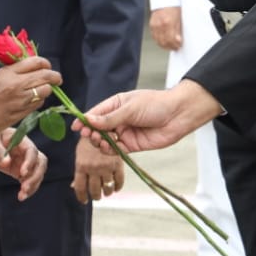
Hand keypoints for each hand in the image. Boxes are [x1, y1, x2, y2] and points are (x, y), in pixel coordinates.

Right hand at [0, 56, 63, 135]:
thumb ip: (14, 72)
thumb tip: (33, 69)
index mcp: (8, 72)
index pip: (36, 62)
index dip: (46, 64)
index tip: (48, 67)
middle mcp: (16, 84)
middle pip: (45, 76)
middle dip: (55, 77)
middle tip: (57, 79)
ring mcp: (19, 99)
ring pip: (45, 91)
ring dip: (46, 90)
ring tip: (42, 91)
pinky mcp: (20, 112)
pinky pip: (38, 104)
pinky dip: (38, 101)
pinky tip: (32, 101)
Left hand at [0, 130, 48, 200]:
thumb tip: (6, 163)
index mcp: (20, 140)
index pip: (31, 150)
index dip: (30, 162)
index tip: (22, 173)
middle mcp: (25, 151)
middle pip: (40, 163)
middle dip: (35, 176)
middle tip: (25, 187)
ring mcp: (24, 161)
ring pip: (37, 173)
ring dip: (33, 185)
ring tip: (22, 196)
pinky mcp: (20, 171)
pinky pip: (29, 180)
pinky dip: (28, 189)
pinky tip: (22, 196)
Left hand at [72, 137, 124, 204]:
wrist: (101, 125)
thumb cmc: (88, 139)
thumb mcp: (80, 153)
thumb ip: (79, 170)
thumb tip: (72, 186)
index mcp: (81, 165)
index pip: (80, 188)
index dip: (82, 197)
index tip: (84, 201)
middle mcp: (93, 168)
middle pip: (94, 190)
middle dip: (95, 196)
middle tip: (97, 197)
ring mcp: (105, 166)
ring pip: (106, 188)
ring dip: (106, 193)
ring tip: (106, 193)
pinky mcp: (117, 164)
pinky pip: (119, 180)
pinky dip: (118, 186)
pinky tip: (116, 188)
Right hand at [78, 80, 219, 152]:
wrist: (178, 115)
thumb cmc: (155, 104)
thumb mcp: (130, 108)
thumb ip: (110, 118)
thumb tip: (89, 120)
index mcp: (115, 105)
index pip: (95, 113)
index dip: (84, 121)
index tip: (76, 127)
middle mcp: (118, 119)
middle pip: (97, 129)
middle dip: (92, 133)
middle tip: (90, 135)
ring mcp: (124, 133)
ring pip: (105, 141)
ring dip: (100, 142)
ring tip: (100, 141)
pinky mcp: (132, 145)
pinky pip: (116, 150)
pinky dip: (110, 150)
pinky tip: (109, 148)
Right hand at [149, 6, 182, 50]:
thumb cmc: (173, 7)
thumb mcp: (179, 19)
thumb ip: (178, 31)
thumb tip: (178, 41)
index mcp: (168, 23)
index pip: (171, 40)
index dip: (175, 45)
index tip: (178, 46)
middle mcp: (160, 25)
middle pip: (164, 42)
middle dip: (170, 47)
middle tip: (175, 47)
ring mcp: (154, 25)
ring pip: (158, 41)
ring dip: (164, 45)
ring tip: (170, 46)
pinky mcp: (151, 25)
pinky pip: (154, 37)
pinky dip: (159, 41)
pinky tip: (163, 41)